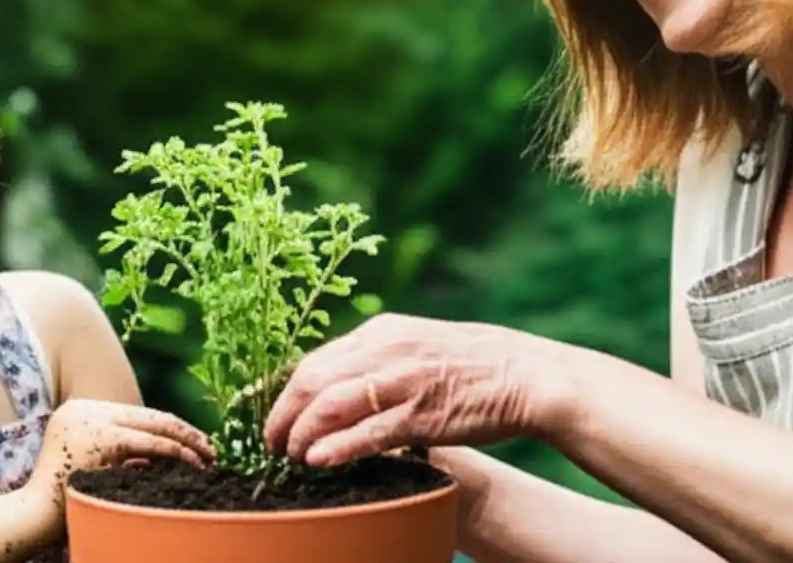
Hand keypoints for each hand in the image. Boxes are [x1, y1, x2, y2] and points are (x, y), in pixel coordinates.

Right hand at [30, 398, 214, 496]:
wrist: (33, 515)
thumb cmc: (61, 500)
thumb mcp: (92, 466)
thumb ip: (118, 453)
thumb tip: (157, 455)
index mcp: (80, 411)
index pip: (135, 415)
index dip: (168, 427)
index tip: (192, 441)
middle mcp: (86, 409)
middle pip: (148, 415)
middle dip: (184, 432)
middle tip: (210, 447)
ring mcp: (94, 420)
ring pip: (155, 425)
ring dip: (186, 441)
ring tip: (209, 456)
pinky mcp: (105, 439)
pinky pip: (152, 443)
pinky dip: (177, 452)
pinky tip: (194, 463)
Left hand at [264, 313, 572, 466]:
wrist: (528, 374)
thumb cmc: (475, 365)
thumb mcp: (418, 345)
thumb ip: (378, 360)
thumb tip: (339, 384)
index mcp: (382, 331)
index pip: (314, 359)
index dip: (281, 389)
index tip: (263, 410)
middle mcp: (386, 349)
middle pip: (310, 379)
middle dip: (281, 413)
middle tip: (269, 441)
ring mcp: (403, 380)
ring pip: (329, 404)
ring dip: (300, 433)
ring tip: (288, 455)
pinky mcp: (422, 414)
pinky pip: (368, 432)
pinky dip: (336, 446)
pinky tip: (318, 460)